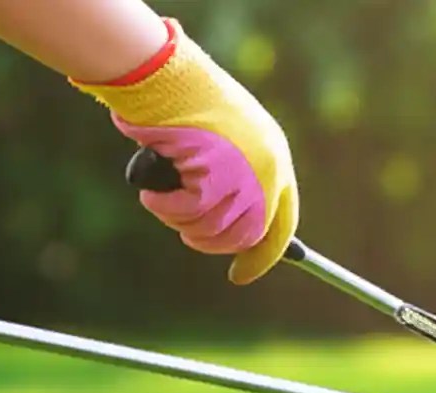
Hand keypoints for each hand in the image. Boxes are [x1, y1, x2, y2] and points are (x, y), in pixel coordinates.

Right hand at [73, 19, 297, 284]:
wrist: (165, 75)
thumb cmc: (182, 103)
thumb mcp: (221, 142)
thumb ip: (232, 179)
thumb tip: (221, 228)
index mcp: (275, 158)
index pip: (283, 222)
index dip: (263, 254)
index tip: (242, 275)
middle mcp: (269, 168)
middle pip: (247, 235)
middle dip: (211, 242)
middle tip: (186, 230)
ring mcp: (246, 173)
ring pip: (215, 229)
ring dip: (182, 221)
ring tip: (162, 200)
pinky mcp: (217, 175)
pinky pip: (189, 213)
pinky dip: (165, 209)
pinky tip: (152, 194)